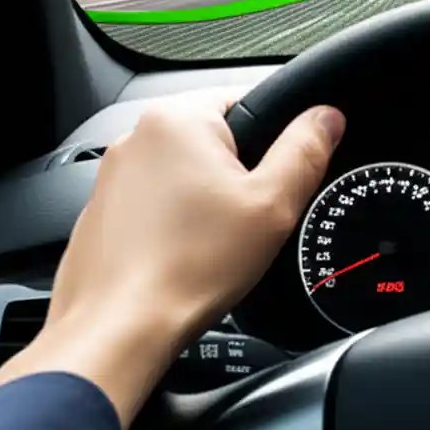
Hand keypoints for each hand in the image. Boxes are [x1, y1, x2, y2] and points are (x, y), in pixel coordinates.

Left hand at [0, 95, 343, 429]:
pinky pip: (156, 205)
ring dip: (206, 203)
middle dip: (238, 178)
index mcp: (179, 119)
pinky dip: (175, 225)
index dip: (275, 144)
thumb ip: (305, 151)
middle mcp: (137, 136)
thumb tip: (326, 117)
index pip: (248, 102)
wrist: (120, 328)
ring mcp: (113, 174)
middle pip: (215, 142)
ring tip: (213, 246)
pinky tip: (185, 257)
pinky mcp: (103, 210)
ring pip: (185, 176)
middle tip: (248, 221)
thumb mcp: (272, 205)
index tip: (275, 184)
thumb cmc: (189, 268)